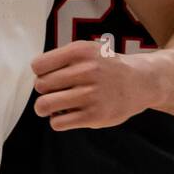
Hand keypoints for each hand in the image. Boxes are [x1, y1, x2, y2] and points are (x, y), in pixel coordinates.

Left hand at [31, 40, 149, 130]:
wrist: (139, 82)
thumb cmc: (106, 66)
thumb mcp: (87, 50)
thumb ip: (61, 58)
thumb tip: (34, 77)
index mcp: (81, 52)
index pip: (38, 65)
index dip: (40, 73)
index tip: (49, 76)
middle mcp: (86, 71)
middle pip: (40, 85)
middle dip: (43, 90)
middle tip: (53, 92)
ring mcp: (90, 94)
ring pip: (45, 105)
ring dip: (44, 108)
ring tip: (51, 107)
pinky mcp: (94, 116)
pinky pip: (58, 123)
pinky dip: (57, 120)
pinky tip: (67, 115)